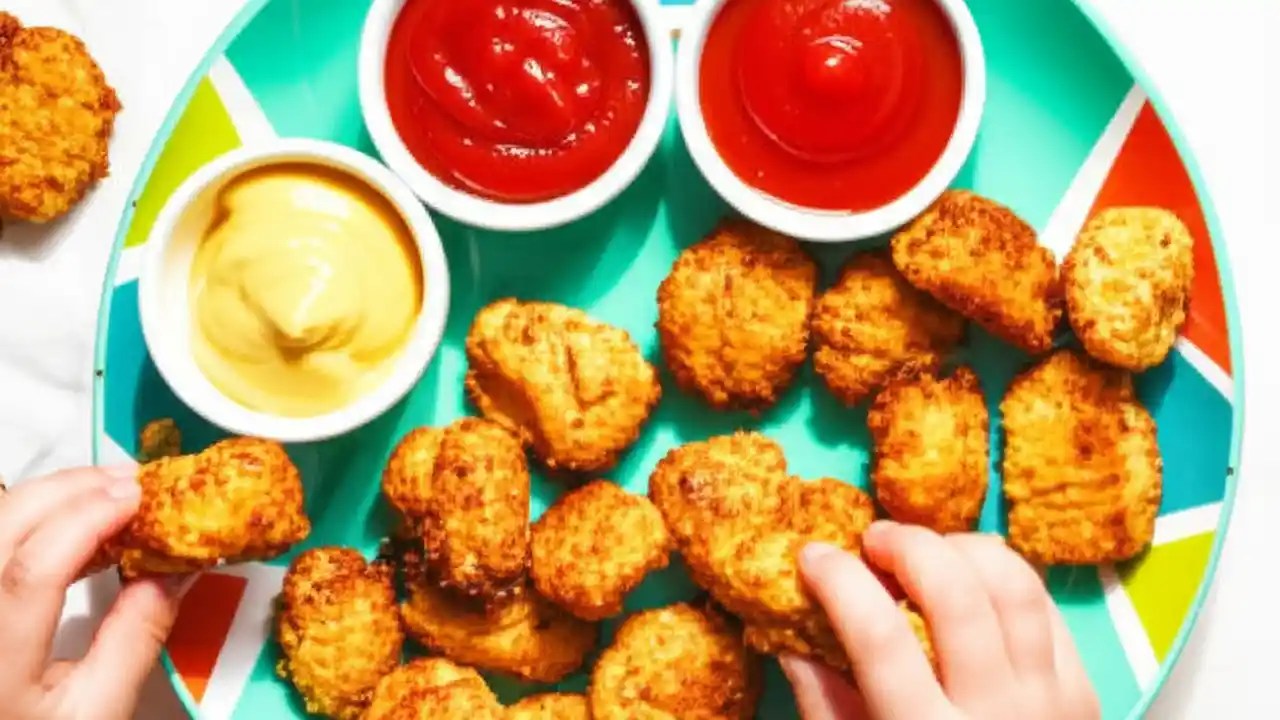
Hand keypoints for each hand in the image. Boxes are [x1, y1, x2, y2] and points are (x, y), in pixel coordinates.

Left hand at [0, 466, 190, 719]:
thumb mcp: (97, 711)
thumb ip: (134, 641)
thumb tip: (172, 572)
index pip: (34, 568)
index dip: (88, 519)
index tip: (139, 496)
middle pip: (3, 525)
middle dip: (70, 489)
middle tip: (130, 481)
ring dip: (50, 496)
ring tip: (107, 495)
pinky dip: (31, 517)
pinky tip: (69, 523)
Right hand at [783, 520, 1099, 719]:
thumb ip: (827, 709)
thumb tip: (790, 642)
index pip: (880, 638)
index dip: (841, 583)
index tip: (813, 555)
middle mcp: (996, 712)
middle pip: (957, 596)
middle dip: (908, 547)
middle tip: (873, 539)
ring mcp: (1050, 701)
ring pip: (1014, 586)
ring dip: (962, 549)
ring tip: (925, 550)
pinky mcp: (1084, 692)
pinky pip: (1048, 608)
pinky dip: (1006, 577)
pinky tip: (972, 578)